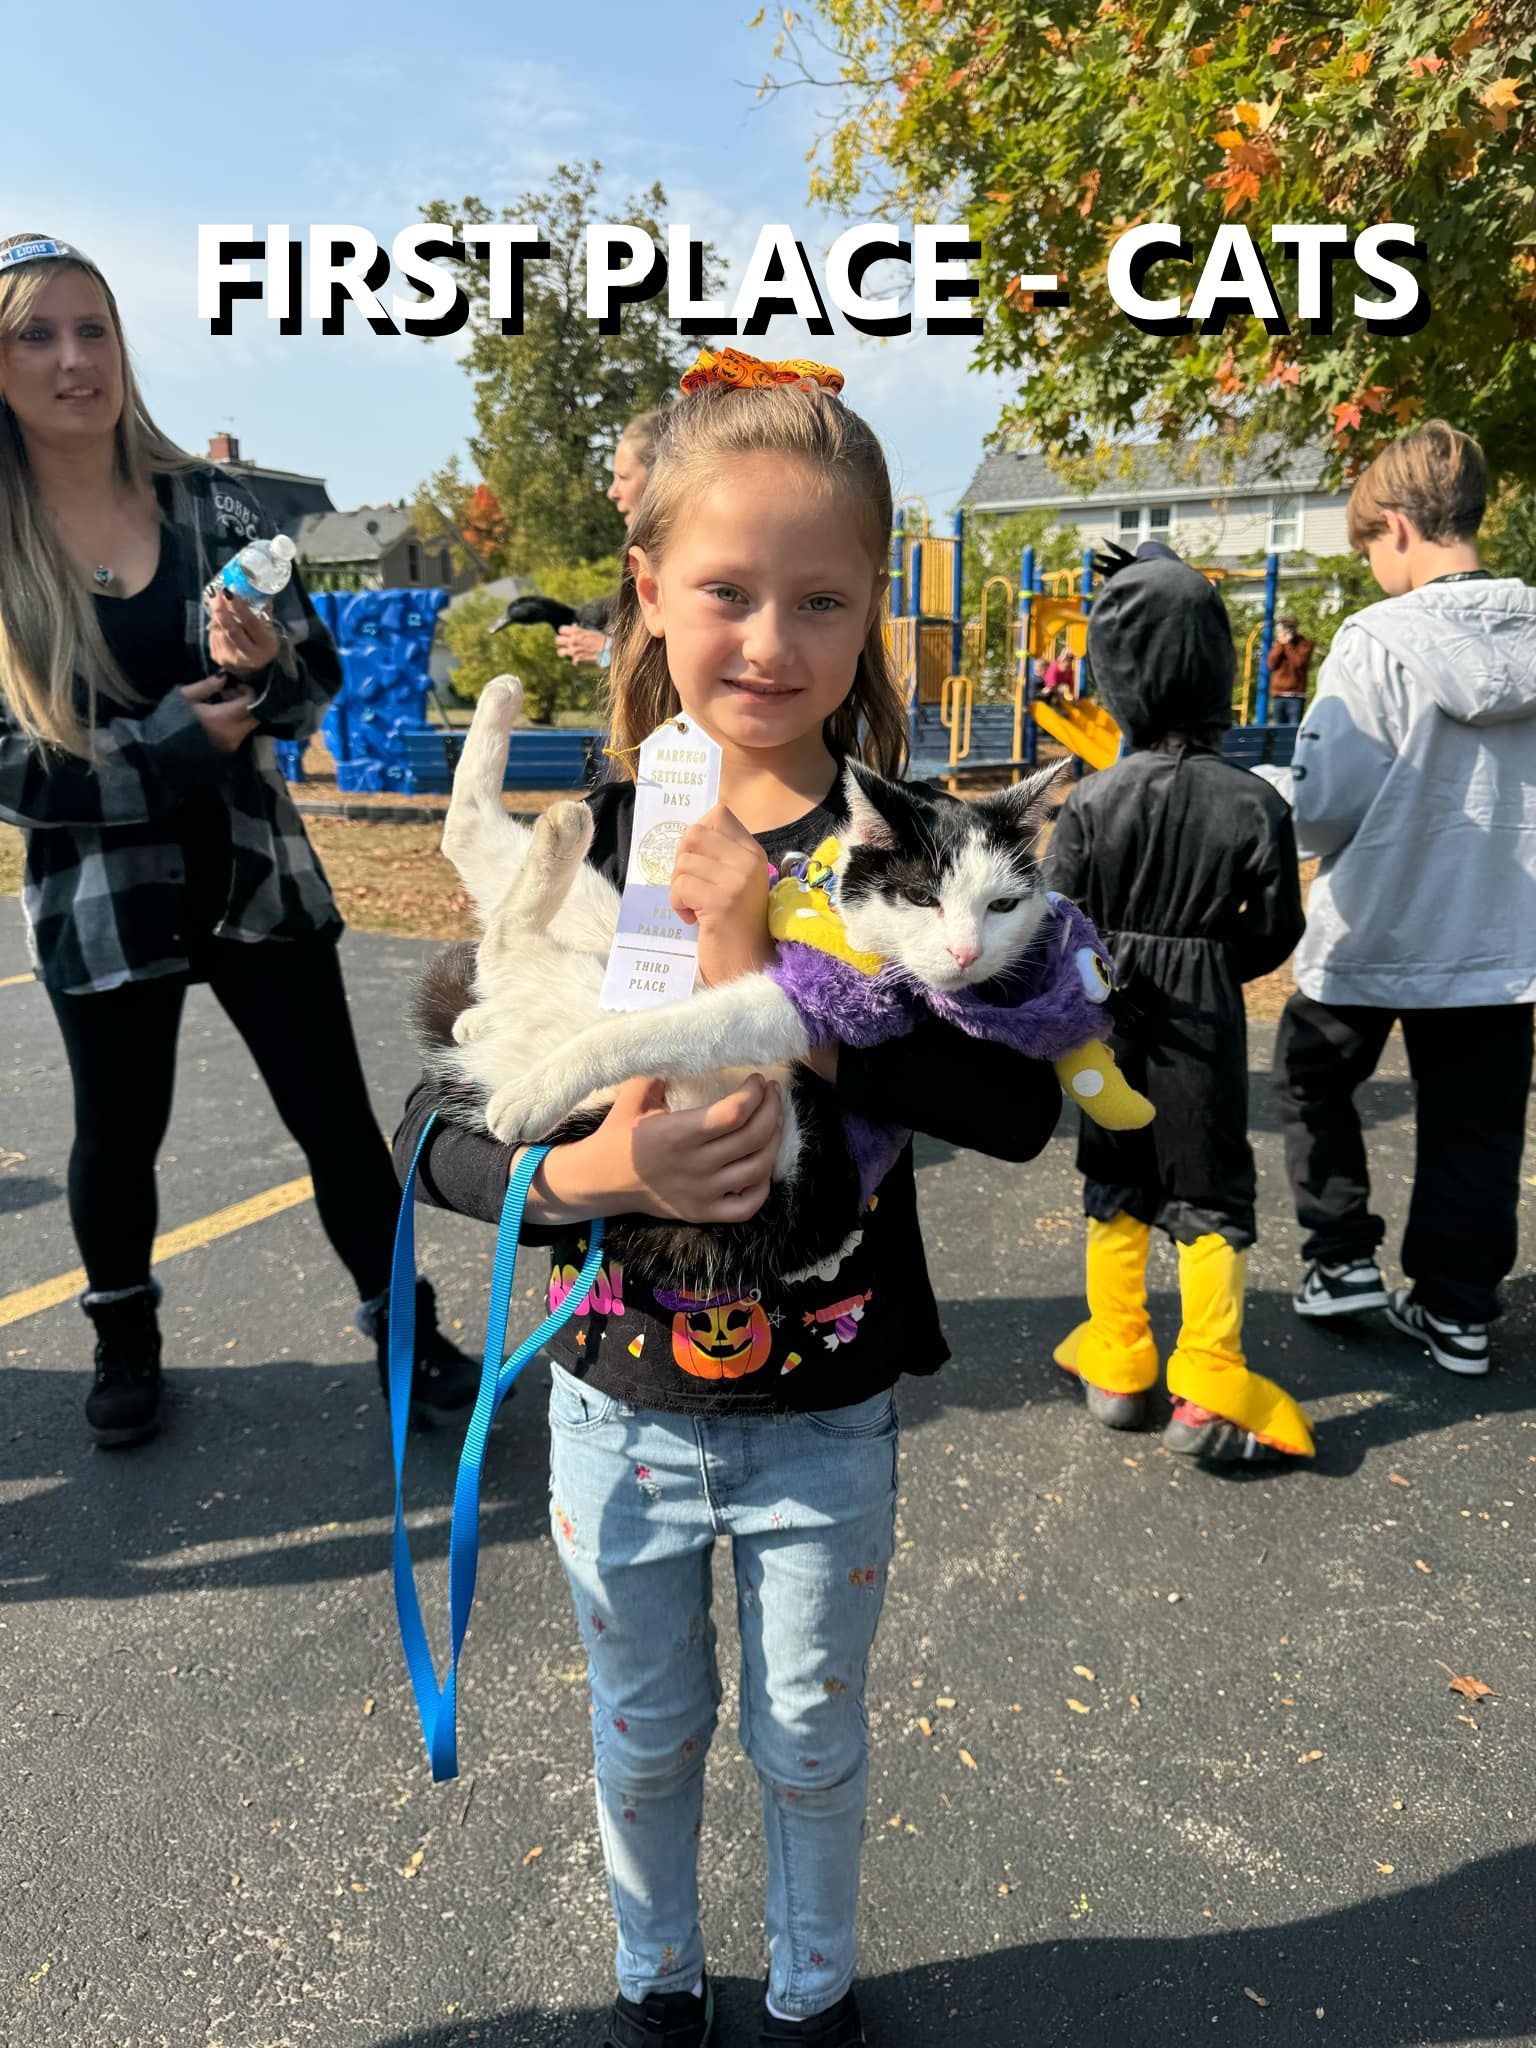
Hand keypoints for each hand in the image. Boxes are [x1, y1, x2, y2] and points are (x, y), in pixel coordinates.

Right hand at [181, 674, 257, 752]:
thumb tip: (225, 676)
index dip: (247, 691)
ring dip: (244, 713)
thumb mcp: (186, 696)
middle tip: (232, 695)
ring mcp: (233, 744)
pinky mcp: (230, 751)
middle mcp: (234, 734)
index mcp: (224, 718)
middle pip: (255, 715)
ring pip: (251, 725)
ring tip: (225, 705)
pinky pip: (243, 734)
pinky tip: (224, 718)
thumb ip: (208, 685)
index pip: (250, 702)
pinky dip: (239, 723)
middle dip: (248, 702)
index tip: (237, 685)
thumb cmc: (174, 718)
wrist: (165, 745)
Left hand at [206, 588, 281, 674]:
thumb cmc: (261, 640)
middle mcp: (250, 655)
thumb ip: (261, 609)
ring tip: (221, 609)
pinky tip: (221, 626)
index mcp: (266, 644)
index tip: (229, 592)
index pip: (252, 623)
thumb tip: (253, 586)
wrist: (251, 666)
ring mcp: (232, 658)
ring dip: (218, 617)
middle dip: (222, 610)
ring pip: (220, 631)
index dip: (240, 607)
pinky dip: (215, 627)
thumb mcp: (267, 627)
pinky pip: (213, 636)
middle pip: (232, 630)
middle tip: (216, 595)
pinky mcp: (219, 658)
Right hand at [533, 1073, 782, 1222]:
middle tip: (772, 1094)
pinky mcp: (702, 1213)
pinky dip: (763, 1186)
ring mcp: (701, 1193)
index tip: (758, 1080)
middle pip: (753, 1137)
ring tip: (774, 1122)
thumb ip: (658, 1071)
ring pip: (757, 1168)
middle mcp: (694, 1165)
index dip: (755, 1093)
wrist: (599, 1181)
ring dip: (774, 1141)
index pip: (734, 1112)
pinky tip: (762, 1165)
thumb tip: (684, 1046)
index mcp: (677, 1134)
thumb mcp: (632, 1096)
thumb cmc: (618, 1136)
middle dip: (772, 1109)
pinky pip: (747, 1206)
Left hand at [555, 624, 607, 664]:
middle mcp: (573, 640)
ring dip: (564, 652)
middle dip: (561, 641)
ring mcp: (574, 650)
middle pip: (557, 640)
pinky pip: (572, 661)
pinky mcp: (578, 659)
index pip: (561, 629)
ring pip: (560, 652)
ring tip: (569, 652)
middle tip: (566, 643)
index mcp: (576, 631)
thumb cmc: (602, 639)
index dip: (563, 632)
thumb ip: (580, 629)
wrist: (609, 650)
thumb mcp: (591, 631)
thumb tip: (573, 626)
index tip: (567, 634)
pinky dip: (575, 661)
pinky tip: (580, 660)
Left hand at [671, 803, 774, 984]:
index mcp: (754, 852)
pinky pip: (681, 887)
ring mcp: (737, 880)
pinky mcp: (721, 901)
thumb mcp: (734, 882)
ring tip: (693, 907)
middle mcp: (749, 861)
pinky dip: (678, 904)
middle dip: (681, 860)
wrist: (748, 967)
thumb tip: (686, 836)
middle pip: (694, 834)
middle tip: (689, 887)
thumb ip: (718, 856)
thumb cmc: (734, 926)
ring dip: (678, 887)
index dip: (697, 833)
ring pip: (683, 862)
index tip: (696, 862)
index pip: (718, 814)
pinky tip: (692, 919)